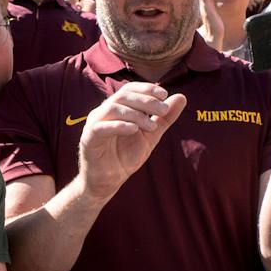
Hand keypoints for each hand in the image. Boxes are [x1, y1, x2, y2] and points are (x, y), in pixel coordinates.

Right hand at [76, 80, 183, 201]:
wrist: (108, 181)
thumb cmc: (126, 156)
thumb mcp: (151, 135)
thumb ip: (165, 117)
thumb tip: (182, 97)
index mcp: (117, 108)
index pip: (130, 89)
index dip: (146, 89)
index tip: (164, 95)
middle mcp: (104, 112)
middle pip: (123, 95)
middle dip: (145, 100)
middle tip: (163, 110)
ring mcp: (94, 124)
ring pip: (113, 108)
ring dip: (136, 114)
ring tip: (152, 126)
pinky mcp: (88, 138)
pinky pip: (101, 127)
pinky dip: (119, 125)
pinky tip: (134, 130)